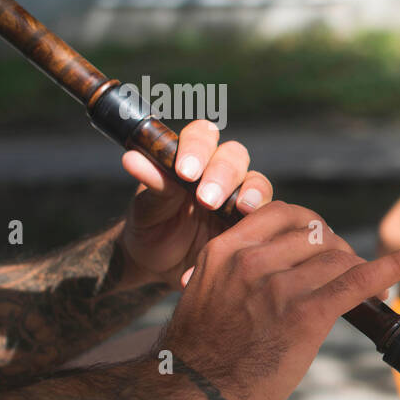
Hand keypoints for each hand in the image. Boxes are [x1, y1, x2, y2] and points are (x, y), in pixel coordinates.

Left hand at [118, 120, 273, 286]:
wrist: (158, 263)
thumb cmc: (151, 225)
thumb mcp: (147, 207)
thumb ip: (151, 183)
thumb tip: (132, 158)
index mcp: (192, 158)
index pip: (202, 136)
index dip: (198, 148)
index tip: (185, 172)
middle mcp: (219, 171)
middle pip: (234, 155)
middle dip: (223, 174)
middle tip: (207, 200)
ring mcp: (239, 195)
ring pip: (257, 181)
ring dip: (250, 192)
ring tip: (241, 209)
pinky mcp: (254, 222)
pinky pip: (267, 215)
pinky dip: (259, 221)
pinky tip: (246, 233)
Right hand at [158, 201, 399, 399]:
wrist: (189, 394)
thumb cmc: (202, 350)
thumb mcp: (211, 292)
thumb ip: (242, 270)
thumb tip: (281, 266)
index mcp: (226, 248)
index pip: (284, 213)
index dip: (312, 226)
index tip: (323, 243)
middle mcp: (252, 260)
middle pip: (317, 233)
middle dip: (339, 250)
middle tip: (349, 272)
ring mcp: (279, 286)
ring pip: (339, 257)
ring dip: (360, 269)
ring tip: (373, 287)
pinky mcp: (305, 315)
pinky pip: (359, 280)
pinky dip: (395, 266)